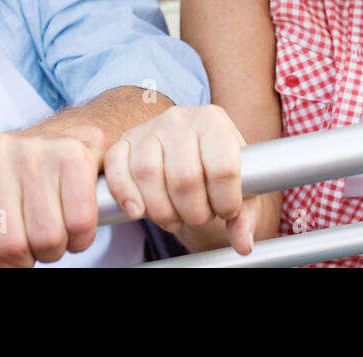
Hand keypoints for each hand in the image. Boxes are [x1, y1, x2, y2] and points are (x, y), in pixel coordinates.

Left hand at [0, 129, 102, 266]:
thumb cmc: (17, 181)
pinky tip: (71, 219)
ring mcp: (33, 150)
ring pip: (47, 239)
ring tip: (50, 226)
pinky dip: (80, 236)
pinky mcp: (72, 154)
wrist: (67, 135)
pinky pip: (79, 223)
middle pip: (6, 246)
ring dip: (53, 248)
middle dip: (21, 259)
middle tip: (27, 241)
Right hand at [103, 104, 260, 254]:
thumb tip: (243, 244)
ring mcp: (149, 127)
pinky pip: (117, 167)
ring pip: (148, 174)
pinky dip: (125, 194)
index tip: (226, 211)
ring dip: (162, 210)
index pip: (222, 167)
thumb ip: (244, 215)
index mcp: (215, 121)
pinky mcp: (125, 140)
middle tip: (199, 217)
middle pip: (184, 177)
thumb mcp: (240, 187)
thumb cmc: (217, 169)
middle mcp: (180, 118)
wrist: (190, 151)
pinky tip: (138, 211)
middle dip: (194, 212)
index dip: (226, 201)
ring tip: (174, 218)